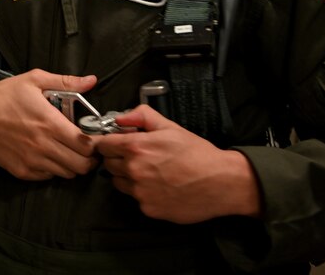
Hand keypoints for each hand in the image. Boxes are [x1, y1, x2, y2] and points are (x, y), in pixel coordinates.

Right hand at [0, 69, 99, 180]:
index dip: (95, 145)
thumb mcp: (34, 80)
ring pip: (66, 174)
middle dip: (88, 159)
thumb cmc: (5, 95)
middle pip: (81, 166)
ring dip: (72, 165)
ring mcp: (32, 160)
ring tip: (67, 152)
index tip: (94, 139)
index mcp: (50, 123)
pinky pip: (48, 177)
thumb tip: (91, 81)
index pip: (87, 146)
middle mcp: (43, 145)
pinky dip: (53, 169)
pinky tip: (49, 155)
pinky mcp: (22, 170)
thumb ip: (66, 82)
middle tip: (85, 149)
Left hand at [94, 105, 261, 222]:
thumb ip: (141, 117)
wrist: (221, 182)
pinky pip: (135, 199)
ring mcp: (140, 192)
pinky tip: (160, 187)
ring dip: (127, 177)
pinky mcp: (148, 208)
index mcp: (136, 147)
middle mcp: (134, 170)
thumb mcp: (170, 127)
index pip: (103, 145)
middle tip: (137, 158)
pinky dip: (142, 193)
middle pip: (108, 165)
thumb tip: (121, 118)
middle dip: (118, 159)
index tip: (116, 144)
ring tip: (149, 173)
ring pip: (119, 183)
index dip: (110, 143)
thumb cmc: (197, 153)